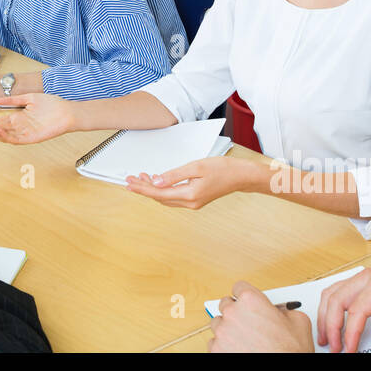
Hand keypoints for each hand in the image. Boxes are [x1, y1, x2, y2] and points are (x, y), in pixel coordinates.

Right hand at [0, 93, 75, 143]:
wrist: (68, 111)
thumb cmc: (53, 105)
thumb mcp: (29, 98)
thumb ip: (13, 99)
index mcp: (19, 118)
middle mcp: (20, 127)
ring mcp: (25, 133)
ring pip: (5, 136)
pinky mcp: (32, 138)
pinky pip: (16, 139)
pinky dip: (6, 136)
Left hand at [124, 156, 254, 209]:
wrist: (240, 176)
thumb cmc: (222, 168)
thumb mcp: (196, 167)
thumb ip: (174, 175)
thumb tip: (156, 181)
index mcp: (189, 195)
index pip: (159, 193)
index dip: (142, 188)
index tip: (130, 183)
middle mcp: (190, 203)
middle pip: (160, 197)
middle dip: (144, 188)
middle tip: (130, 179)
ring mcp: (193, 203)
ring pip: (166, 198)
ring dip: (153, 189)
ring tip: (141, 177)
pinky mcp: (195, 200)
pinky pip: (173, 197)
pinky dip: (163, 190)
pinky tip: (158, 181)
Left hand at [209, 280, 314, 352]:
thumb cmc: (290, 350)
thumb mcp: (298, 321)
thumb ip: (284, 310)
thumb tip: (280, 312)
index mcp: (251, 300)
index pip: (239, 287)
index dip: (245, 295)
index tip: (246, 301)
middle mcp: (233, 312)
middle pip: (226, 304)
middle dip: (236, 312)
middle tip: (247, 322)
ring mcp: (222, 331)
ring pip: (218, 323)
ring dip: (228, 328)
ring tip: (243, 338)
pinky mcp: (216, 349)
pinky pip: (214, 342)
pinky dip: (223, 346)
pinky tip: (238, 349)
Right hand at [316, 264, 370, 352]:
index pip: (356, 310)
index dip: (350, 333)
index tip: (349, 350)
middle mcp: (367, 277)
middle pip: (337, 300)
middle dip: (331, 326)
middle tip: (333, 346)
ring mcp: (362, 277)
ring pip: (332, 294)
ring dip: (325, 316)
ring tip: (325, 336)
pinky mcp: (361, 281)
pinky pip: (336, 290)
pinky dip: (329, 306)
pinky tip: (329, 319)